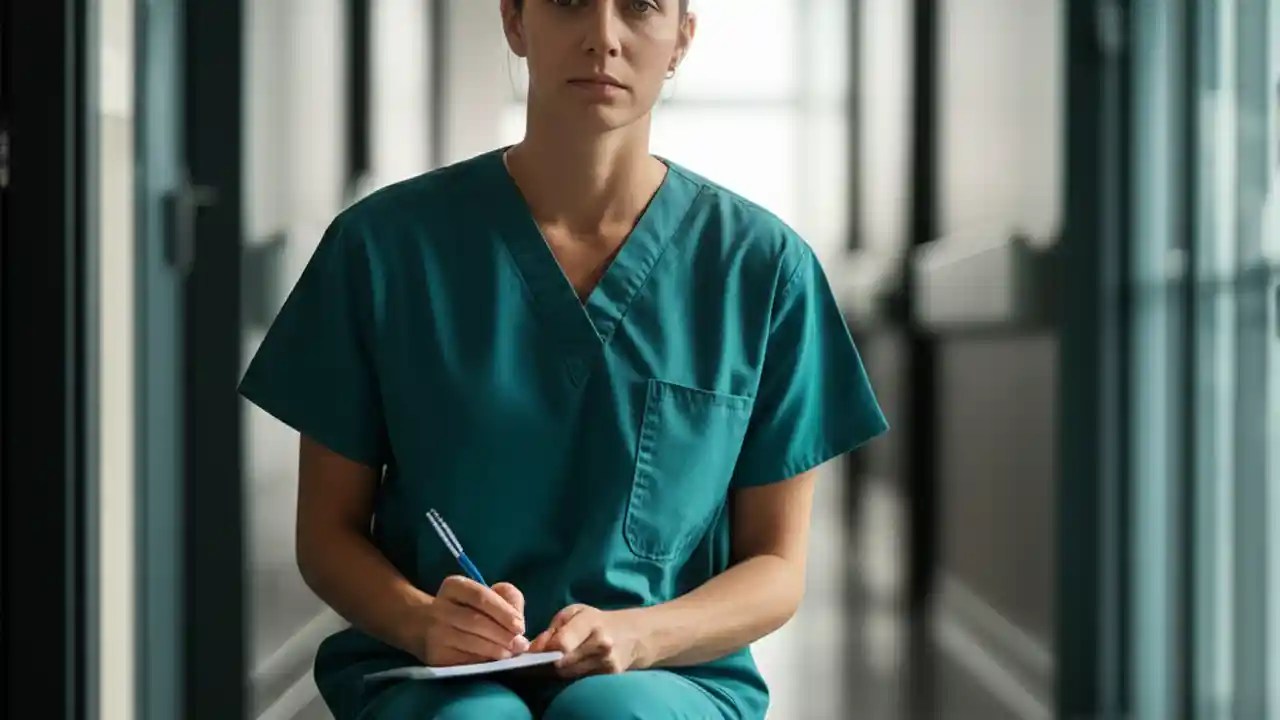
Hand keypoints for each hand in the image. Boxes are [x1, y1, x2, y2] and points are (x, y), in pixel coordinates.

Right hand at [417, 576, 529, 665]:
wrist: (422, 625)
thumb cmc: (463, 607)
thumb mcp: (481, 594)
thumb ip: (505, 597)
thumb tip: (518, 615)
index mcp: (454, 586)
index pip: (480, 596)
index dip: (503, 611)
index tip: (520, 626)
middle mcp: (440, 607)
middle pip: (476, 621)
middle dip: (502, 634)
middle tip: (520, 644)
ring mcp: (435, 633)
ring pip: (470, 642)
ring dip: (496, 649)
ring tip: (511, 653)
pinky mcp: (435, 655)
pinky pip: (464, 659)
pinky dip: (483, 661)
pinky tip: (494, 661)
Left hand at [527, 604, 645, 677]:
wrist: (632, 635)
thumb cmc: (597, 621)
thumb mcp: (575, 612)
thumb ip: (554, 628)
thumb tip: (535, 649)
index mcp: (591, 623)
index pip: (562, 643)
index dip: (544, 649)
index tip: (535, 650)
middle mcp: (602, 644)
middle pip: (562, 663)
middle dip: (546, 662)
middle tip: (538, 659)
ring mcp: (607, 663)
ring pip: (568, 674)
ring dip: (555, 670)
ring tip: (550, 662)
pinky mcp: (609, 676)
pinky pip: (579, 679)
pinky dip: (569, 674)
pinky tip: (567, 667)